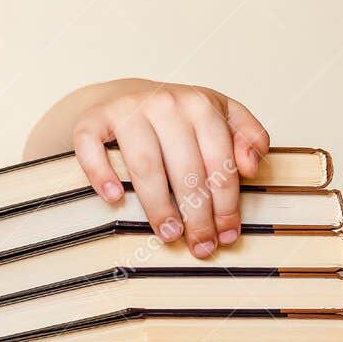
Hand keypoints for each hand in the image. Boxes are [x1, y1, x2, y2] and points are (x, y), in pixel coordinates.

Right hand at [67, 78, 269, 256]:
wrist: (132, 96)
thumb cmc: (183, 119)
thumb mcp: (224, 118)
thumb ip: (250, 137)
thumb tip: (250, 167)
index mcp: (201, 105)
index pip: (219, 163)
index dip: (227, 204)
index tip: (227, 235)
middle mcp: (165, 103)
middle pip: (185, 170)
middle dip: (197, 215)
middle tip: (200, 246)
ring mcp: (127, 109)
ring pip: (144, 165)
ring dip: (158, 206)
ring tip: (169, 234)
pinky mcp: (93, 118)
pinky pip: (91, 146)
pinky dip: (100, 173)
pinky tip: (113, 198)